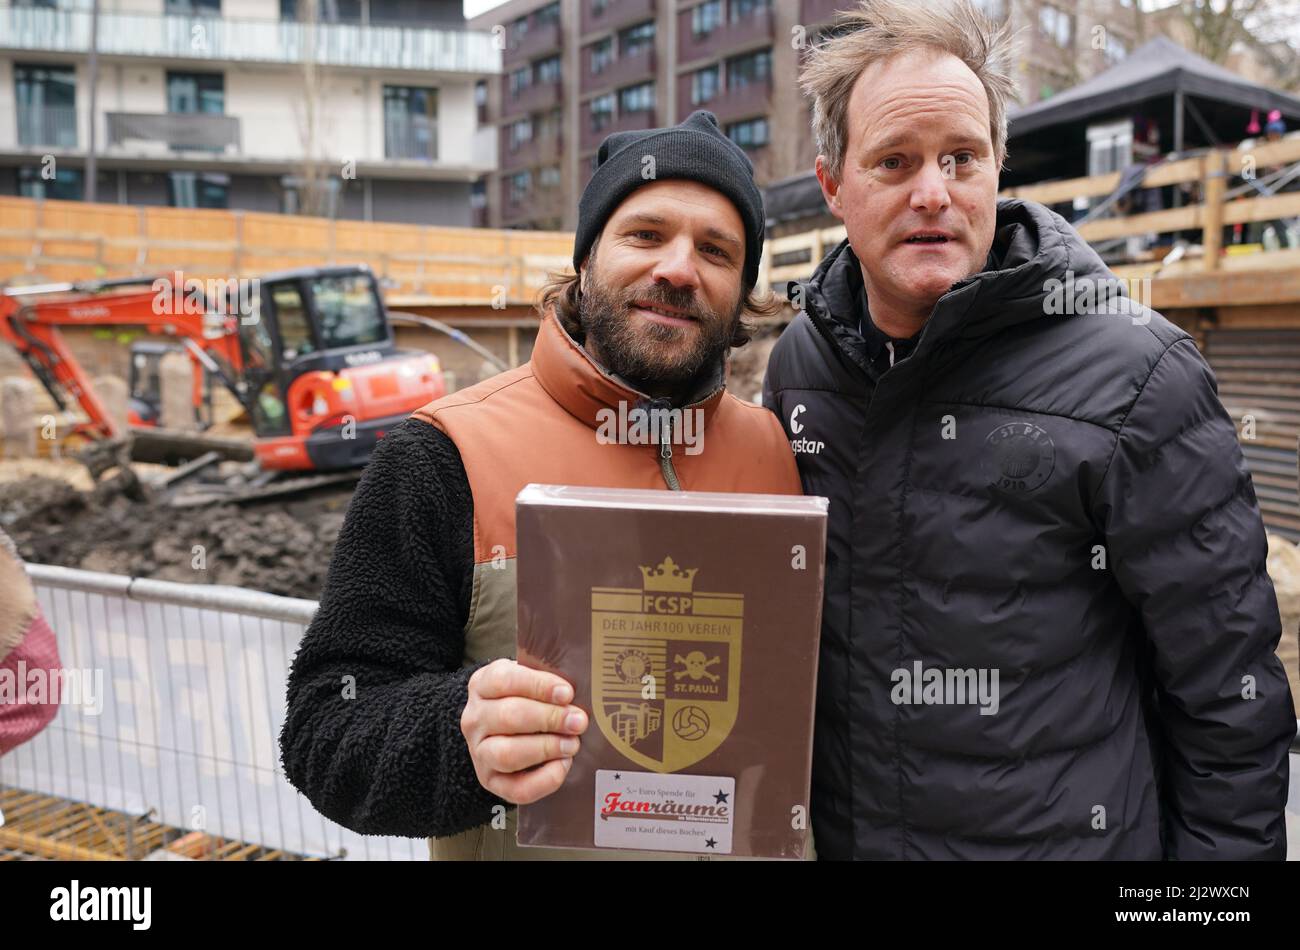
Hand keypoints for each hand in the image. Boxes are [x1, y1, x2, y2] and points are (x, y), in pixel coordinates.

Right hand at [461, 658, 587, 804]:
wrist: (510, 728)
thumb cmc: (528, 699)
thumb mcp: (532, 680)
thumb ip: (549, 681)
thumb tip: (575, 693)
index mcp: (482, 685)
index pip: (504, 680)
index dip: (538, 686)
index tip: (567, 693)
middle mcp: (475, 719)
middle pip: (508, 716)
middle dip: (549, 719)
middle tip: (578, 721)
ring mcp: (479, 753)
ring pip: (507, 754)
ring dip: (546, 748)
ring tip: (572, 743)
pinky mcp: (491, 782)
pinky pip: (518, 788)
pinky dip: (545, 778)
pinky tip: (563, 764)